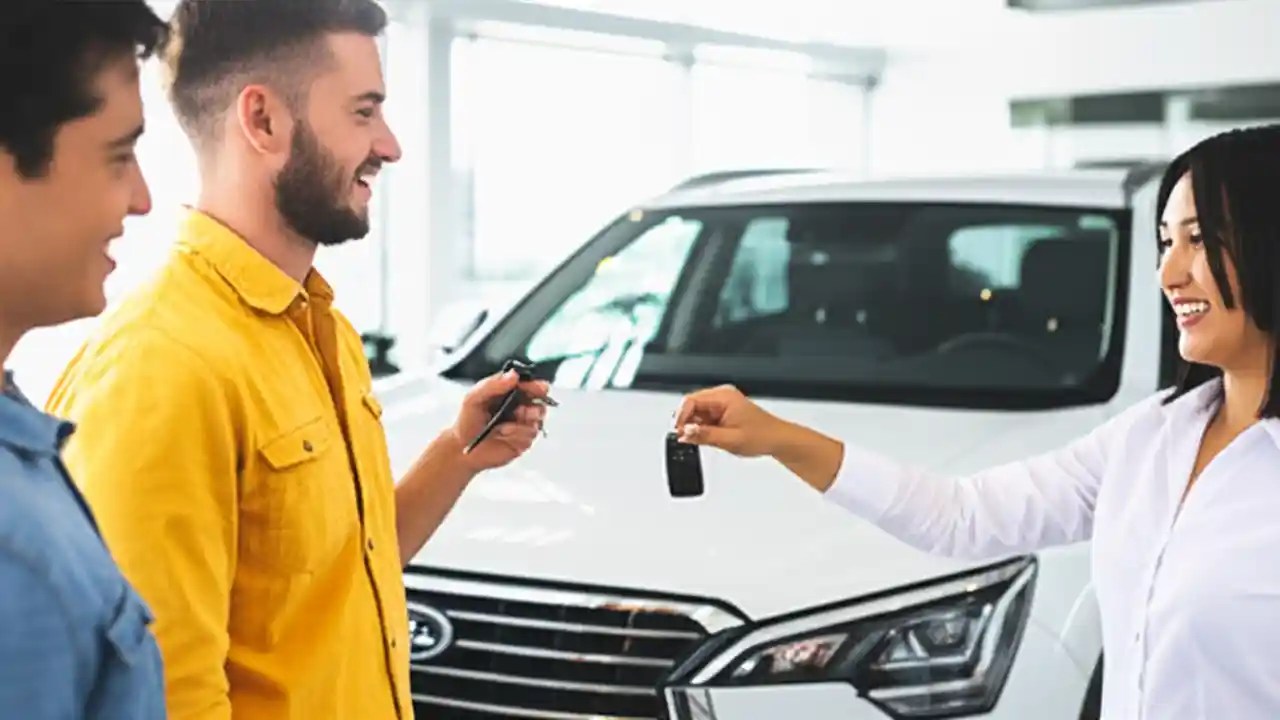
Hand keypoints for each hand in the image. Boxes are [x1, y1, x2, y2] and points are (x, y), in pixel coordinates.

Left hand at [448, 369, 551, 472]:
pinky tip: (503, 434)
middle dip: (535, 407)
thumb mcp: (474, 398)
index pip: (530, 386)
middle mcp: (520, 408)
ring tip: (503, 427)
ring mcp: (523, 425)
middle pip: (540, 404)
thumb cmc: (468, 420)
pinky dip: (516, 434)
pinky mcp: (522, 442)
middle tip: (525, 410)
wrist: (461, 448)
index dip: (537, 386)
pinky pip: (529, 436)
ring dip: (521, 423)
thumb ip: (493, 384)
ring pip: (536, 421)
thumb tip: (514, 375)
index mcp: (511, 393)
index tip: (538, 388)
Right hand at [673, 384, 787, 457]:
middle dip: (687, 423)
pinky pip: (704, 418)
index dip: (681, 416)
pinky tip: (711, 437)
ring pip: (696, 413)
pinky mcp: (723, 411)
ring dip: (696, 427)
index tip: (678, 431)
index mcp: (724, 396)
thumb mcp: (730, 440)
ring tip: (707, 439)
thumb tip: (685, 433)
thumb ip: (704, 435)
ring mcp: (722, 403)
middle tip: (688, 438)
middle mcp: (722, 396)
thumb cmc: (762, 435)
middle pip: (691, 406)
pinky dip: (703, 429)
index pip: (691, 400)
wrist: (777, 439)